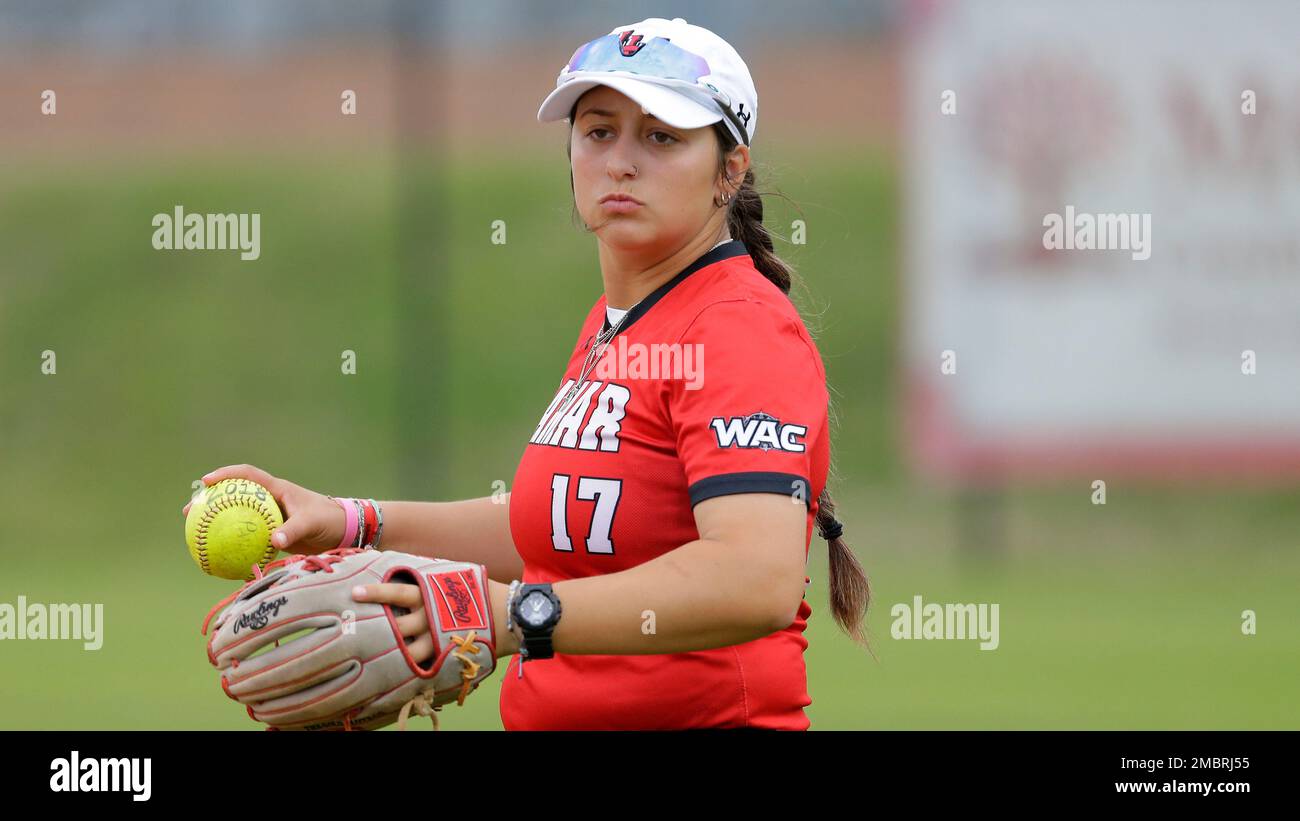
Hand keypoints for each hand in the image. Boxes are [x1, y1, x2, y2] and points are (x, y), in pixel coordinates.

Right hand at [182, 463, 345, 555]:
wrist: (343, 532)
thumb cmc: (329, 520)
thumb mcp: (312, 522)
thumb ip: (293, 529)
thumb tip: (274, 540)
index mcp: (277, 490)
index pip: (247, 475)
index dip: (226, 475)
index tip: (206, 482)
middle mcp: (270, 501)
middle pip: (233, 497)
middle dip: (210, 502)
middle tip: (190, 512)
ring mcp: (269, 518)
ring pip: (237, 518)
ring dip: (217, 525)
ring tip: (194, 537)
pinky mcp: (272, 534)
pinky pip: (247, 538)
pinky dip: (233, 545)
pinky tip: (219, 558)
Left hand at [352, 578, 519, 659]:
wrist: (509, 614)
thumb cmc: (480, 591)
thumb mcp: (454, 576)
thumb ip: (430, 578)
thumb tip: (406, 571)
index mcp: (431, 594)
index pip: (398, 593)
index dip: (376, 593)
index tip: (355, 593)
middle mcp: (431, 617)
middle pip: (397, 626)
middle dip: (377, 630)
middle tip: (355, 633)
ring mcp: (438, 639)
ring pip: (407, 651)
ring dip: (391, 654)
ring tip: (371, 658)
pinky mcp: (447, 656)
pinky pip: (424, 667)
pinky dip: (410, 671)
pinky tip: (396, 676)